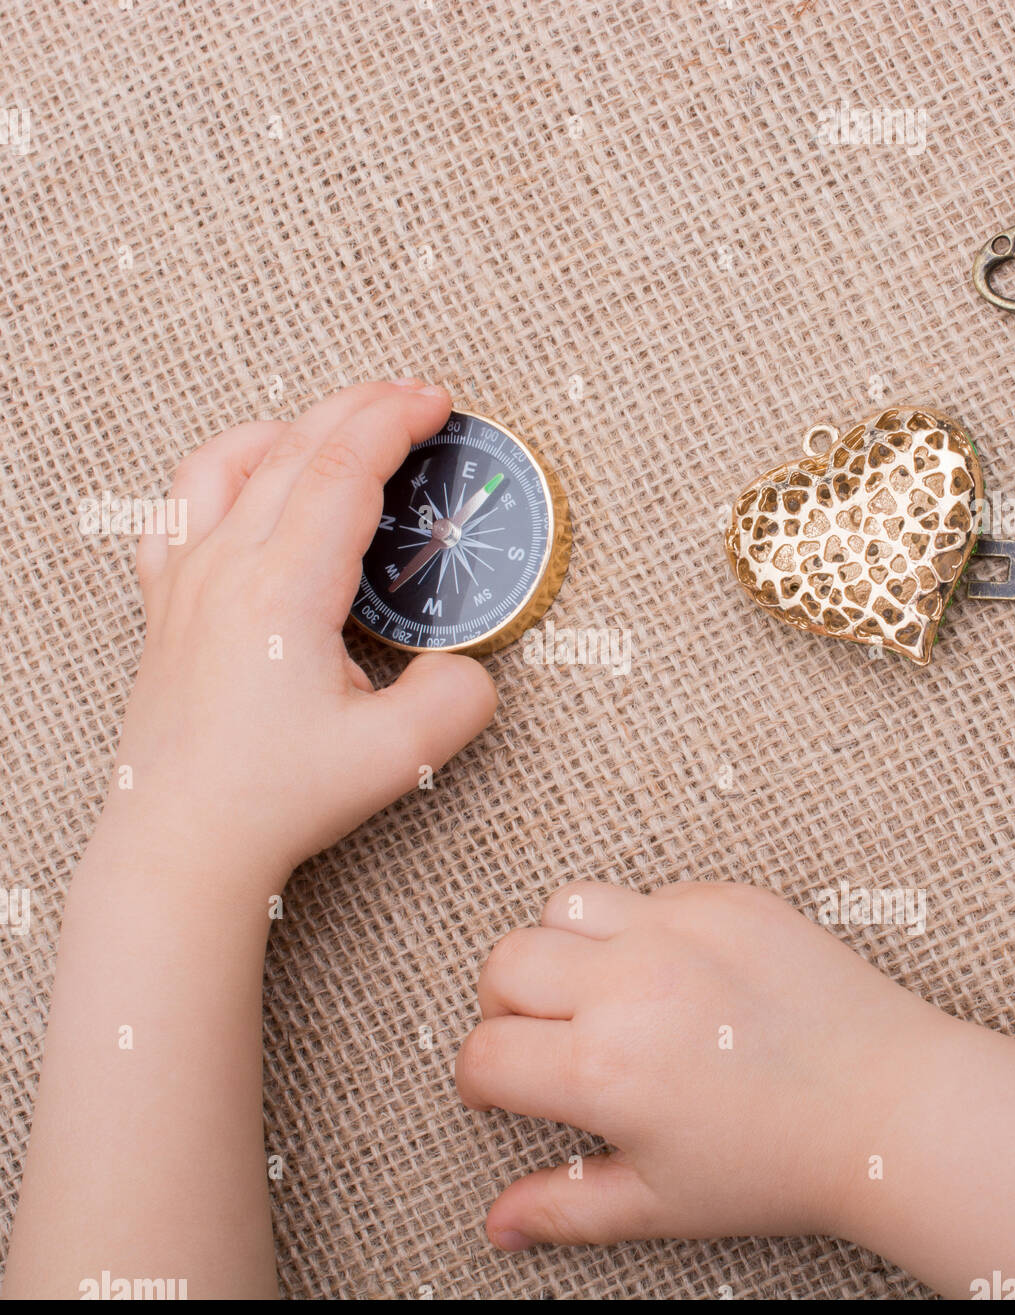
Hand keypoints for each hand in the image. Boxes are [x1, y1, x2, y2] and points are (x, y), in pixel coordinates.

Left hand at [107, 379, 497, 891]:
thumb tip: (470, 669)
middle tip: (413, 396)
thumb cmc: (272, 800)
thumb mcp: (396, 759)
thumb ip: (456, 702)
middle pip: (295, 448)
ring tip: (336, 424)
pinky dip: (219, 471)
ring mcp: (185, 581)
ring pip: (229, 462)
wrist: (182, 840)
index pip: (343, 471)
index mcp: (283, 590)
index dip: (395, 423)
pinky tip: (243, 480)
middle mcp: (226, 568)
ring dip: (292, 427)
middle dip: (361, 406)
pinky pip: (179, 507)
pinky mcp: (166, 605)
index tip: (436, 405)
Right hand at [455, 880, 936, 1248]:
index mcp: (604, 1070)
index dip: (483, 1082)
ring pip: (565, 907)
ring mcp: (679, 930)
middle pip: (505, 963)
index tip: (504, 1090)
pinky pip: (646, 892)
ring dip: (563, 949)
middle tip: (542, 1038)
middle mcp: (630, 985)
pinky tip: (679, 976)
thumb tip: (497, 1223)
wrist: (890, 1106)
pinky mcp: (723, 899)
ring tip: (600, 991)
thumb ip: (565, 1205)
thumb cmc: (782, 1163)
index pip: (485, 1054)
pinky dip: (642, 929)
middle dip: (505, 1006)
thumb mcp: (663, 1203)